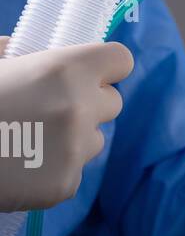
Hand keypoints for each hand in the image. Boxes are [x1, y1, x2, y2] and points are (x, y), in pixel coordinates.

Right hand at [0, 37, 131, 211]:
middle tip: (51, 107)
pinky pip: (72, 171)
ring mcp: (76, 151)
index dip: (106, 66)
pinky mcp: (65, 185)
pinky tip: (22, 165)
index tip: (92, 72)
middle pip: (112, 103)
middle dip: (89, 103)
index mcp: (65, 69)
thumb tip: (27, 50)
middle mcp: (80, 109)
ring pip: (94, 140)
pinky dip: (54, 169)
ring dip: (73, 138)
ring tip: (30, 138)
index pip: (120, 60)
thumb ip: (13, 50)